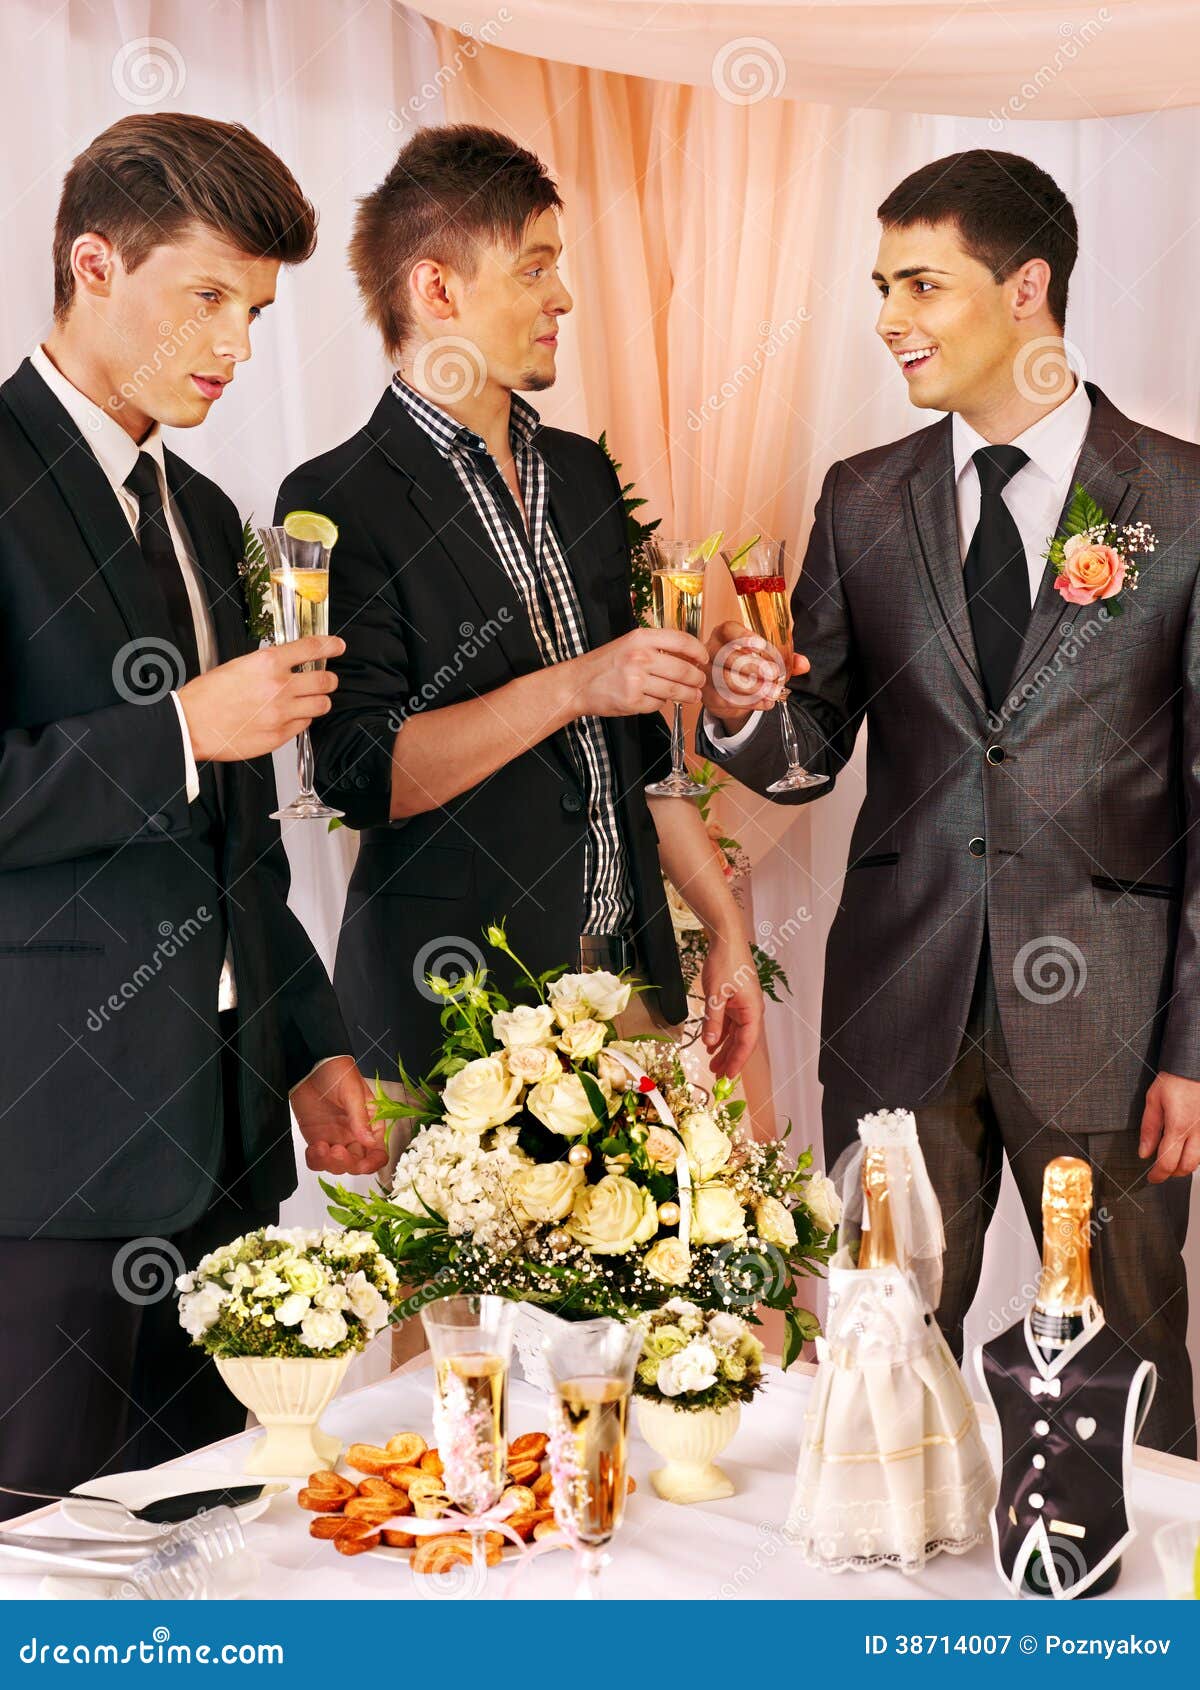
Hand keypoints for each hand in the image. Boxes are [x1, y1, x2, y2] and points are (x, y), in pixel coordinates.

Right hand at [177, 636, 345, 761]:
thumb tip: (290, 664)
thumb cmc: (207, 697)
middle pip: (325, 681)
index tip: (337, 646)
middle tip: (326, 680)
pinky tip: (288, 716)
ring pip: (321, 705)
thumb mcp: (238, 666)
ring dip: (319, 701)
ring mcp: (282, 713)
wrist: (191, 725)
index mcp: (267, 663)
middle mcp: (279, 687)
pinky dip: (301, 720)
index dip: (330, 645)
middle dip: (329, 679)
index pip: (311, 648)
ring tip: (309, 700)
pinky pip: (304, 725)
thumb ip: (268, 665)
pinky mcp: (280, 736)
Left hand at [290, 1055, 387, 1176]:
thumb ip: (360, 1119)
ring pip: (337, 1166)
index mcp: (372, 1124)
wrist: (311, 1065)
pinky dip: (316, 1160)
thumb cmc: (337, 1072)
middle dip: (347, 1163)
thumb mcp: (353, 1093)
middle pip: (357, 1163)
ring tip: (320, 1147)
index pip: (378, 1152)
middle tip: (337, 1151)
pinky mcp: (318, 1139)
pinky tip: (313, 1148)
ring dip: (329, 1163)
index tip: (361, 1164)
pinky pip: (318, 1160)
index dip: (372, 1163)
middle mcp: (355, 1135)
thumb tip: (370, 1142)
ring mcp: (336, 1138)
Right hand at [569, 627, 707, 717]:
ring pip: (675, 690)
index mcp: (641, 638)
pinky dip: (661, 703)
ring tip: (692, 695)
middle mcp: (639, 657)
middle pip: (683, 669)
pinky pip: (658, 704)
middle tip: (700, 682)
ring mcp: (635, 680)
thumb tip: (689, 655)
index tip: (703, 659)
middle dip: (697, 679)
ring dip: (688, 695)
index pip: (681, 640)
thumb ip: (657, 646)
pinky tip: (658, 699)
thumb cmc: (605, 664)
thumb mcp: (630, 644)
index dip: (698, 651)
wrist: (578, 683)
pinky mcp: (632, 701)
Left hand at [699, 934, 763, 1077]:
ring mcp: (743, 1004)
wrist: (726, 939)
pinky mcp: (735, 999)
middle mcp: (751, 1010)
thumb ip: (713, 1021)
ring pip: (735, 1033)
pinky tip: (711, 1043)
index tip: (728, 1076)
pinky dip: (721, 1033)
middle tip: (718, 1075)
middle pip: (742, 1041)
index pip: (746, 1043)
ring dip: (724, 1048)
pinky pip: (729, 1022)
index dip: (737, 1061)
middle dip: (730, 1058)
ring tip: (713, 1064)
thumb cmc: (725, 963)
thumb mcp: (715, 995)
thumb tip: (711, 1043)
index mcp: (752, 1011)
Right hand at [702, 621, 809, 733]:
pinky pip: (727, 699)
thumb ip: (785, 659)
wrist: (726, 689)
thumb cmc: (745, 666)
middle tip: (773, 674)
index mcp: (724, 635)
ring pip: (726, 680)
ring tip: (772, 692)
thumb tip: (803, 664)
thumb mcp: (766, 658)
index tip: (761, 646)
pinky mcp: (708, 694)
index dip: (743, 636)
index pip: (729, 630)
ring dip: (753, 688)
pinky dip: (749, 703)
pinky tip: (765, 702)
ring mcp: (707, 673)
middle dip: (753, 667)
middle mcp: (711, 651)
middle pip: (728, 657)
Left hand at [1138, 1070, 1199, 1181]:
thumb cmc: (1175, 1079)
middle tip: (1161, 1170)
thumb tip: (1144, 1152)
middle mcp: (1197, 1132)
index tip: (1152, 1177)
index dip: (1158, 1175)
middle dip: (1172, 1173)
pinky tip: (1187, 1147)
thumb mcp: (1153, 1100)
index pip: (1167, 1162)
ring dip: (1186, 1164)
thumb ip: (1149, 1129)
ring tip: (1173, 1159)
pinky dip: (1196, 1154)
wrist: (1195, 1066)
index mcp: (1178, 1126)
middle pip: (1187, 1167)